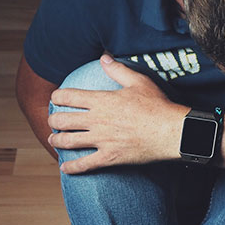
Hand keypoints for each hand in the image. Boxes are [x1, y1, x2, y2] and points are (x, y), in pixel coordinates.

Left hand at [48, 55, 188, 173]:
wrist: (171, 131)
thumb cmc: (157, 105)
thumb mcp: (139, 81)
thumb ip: (117, 70)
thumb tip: (104, 57)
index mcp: (101, 101)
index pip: (68, 96)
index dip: (57, 97)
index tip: (56, 98)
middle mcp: (97, 120)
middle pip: (63, 120)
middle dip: (54, 120)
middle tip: (53, 121)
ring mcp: (101, 140)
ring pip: (68, 141)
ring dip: (56, 140)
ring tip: (53, 140)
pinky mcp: (109, 157)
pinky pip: (85, 164)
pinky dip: (72, 167)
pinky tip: (65, 167)